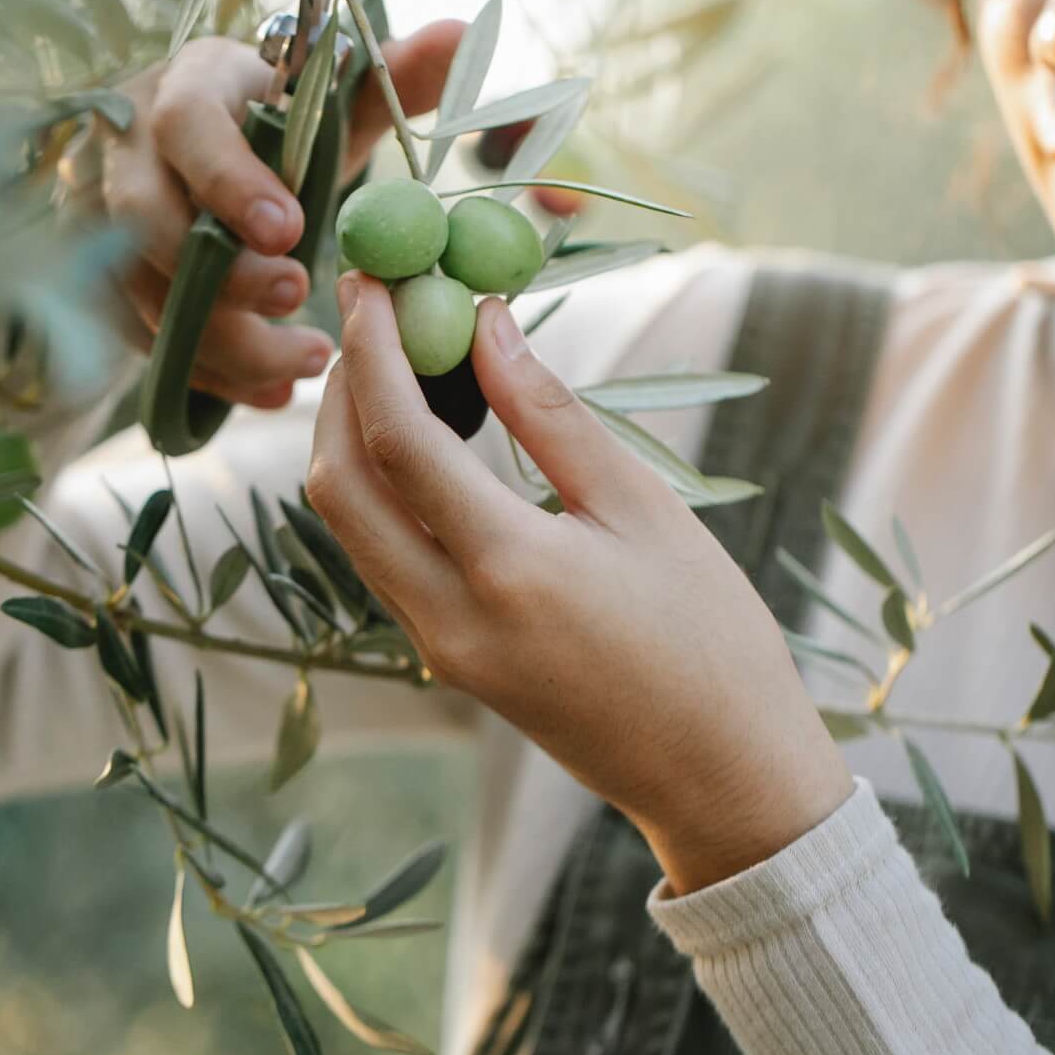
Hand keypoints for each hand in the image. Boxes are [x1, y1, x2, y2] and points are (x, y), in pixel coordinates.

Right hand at [89, 22, 463, 409]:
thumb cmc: (277, 129)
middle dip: (222, 274)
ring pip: (147, 298)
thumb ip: (392, 78)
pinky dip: (217, 377)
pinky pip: (153, 346)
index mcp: (187, 89)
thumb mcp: (330, 102)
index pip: (185, 127)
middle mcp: (132, 157)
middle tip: (295, 295)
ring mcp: (111, 230)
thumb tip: (458, 37)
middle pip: (147, 223)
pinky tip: (274, 392)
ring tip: (308, 360)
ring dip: (229, 342)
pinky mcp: (117, 291)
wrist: (214, 161)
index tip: (291, 230)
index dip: (230, 182)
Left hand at [307, 275, 854, 895]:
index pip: (398, 440)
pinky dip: (382, 492)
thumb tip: (488, 328)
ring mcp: (436, 648)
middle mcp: (446, 617)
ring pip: (351, 527)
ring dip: (352, 442)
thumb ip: (552, 416)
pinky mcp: (445, 661)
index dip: (371, 350)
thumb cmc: (710, 638)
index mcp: (507, 571)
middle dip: (340, 392)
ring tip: (398, 366)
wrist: (716, 776)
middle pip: (339, 487)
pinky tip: (424, 443)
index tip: (369, 278)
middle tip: (372, 318)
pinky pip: (382, 560)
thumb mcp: (643, 512)